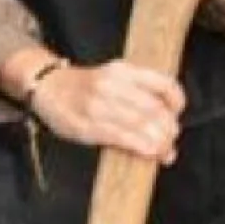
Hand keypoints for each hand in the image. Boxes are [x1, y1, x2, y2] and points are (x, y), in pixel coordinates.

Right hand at [31, 58, 185, 163]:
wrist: (47, 87)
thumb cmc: (85, 86)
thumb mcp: (113, 76)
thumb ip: (138, 92)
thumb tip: (168, 118)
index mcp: (123, 70)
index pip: (162, 83)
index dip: (177, 101)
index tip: (178, 114)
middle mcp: (111, 84)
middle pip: (154, 109)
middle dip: (168, 129)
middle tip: (172, 141)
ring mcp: (97, 105)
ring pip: (140, 124)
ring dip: (158, 142)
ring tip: (165, 152)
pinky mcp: (86, 126)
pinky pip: (121, 137)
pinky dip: (141, 146)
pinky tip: (150, 153)